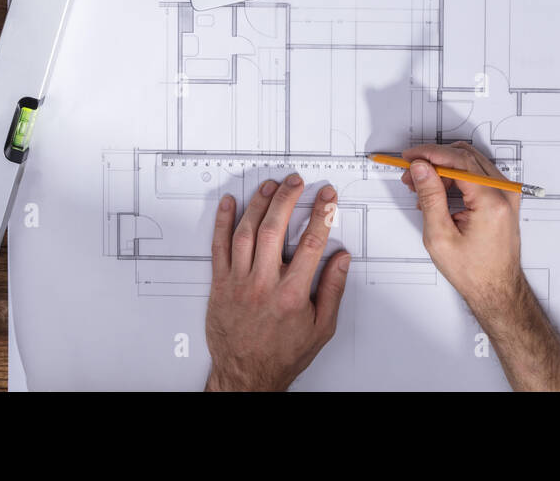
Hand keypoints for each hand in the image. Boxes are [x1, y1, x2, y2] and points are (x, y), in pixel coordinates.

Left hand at [204, 174, 350, 390]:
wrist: (246, 376)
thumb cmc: (282, 355)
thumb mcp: (321, 329)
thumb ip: (332, 290)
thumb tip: (341, 259)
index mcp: (292, 295)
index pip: (311, 242)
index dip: (321, 214)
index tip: (327, 197)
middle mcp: (263, 284)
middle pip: (276, 228)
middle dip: (287, 198)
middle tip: (296, 182)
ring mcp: (239, 282)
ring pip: (247, 232)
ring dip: (258, 204)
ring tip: (269, 186)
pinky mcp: (220, 284)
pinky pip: (218, 247)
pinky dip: (222, 222)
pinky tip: (229, 204)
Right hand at [400, 143, 523, 317]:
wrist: (497, 289)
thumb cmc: (473, 271)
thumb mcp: (440, 236)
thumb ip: (430, 196)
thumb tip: (421, 168)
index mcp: (491, 202)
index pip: (457, 160)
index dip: (429, 154)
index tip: (410, 157)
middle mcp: (504, 193)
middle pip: (464, 157)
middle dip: (433, 161)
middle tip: (411, 174)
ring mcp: (507, 194)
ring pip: (470, 162)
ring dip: (443, 168)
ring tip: (421, 186)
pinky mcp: (504, 197)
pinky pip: (478, 174)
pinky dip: (456, 176)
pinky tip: (438, 190)